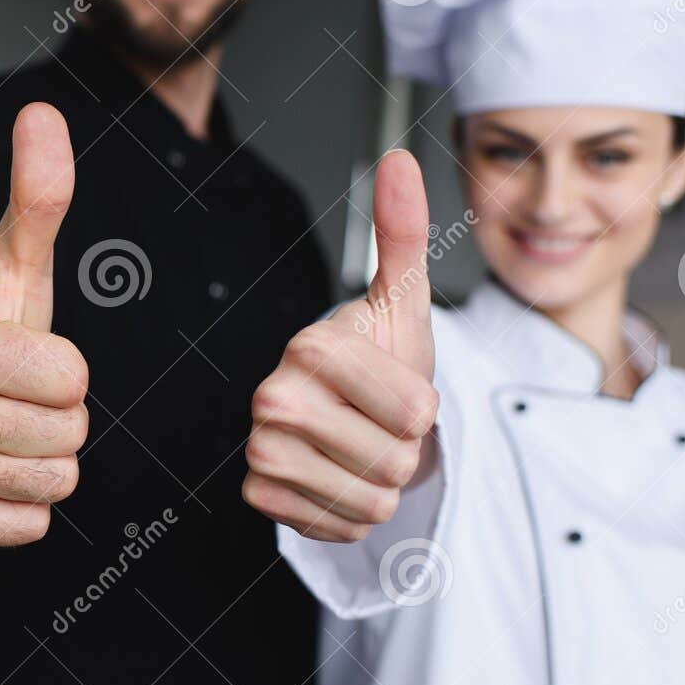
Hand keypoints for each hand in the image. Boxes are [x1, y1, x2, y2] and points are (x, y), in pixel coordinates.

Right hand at [0, 102, 89, 546]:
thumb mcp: (16, 270)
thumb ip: (37, 198)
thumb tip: (43, 112)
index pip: (75, 378)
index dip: (65, 370)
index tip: (22, 360)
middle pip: (72, 433)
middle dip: (59, 418)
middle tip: (14, 402)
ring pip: (58, 481)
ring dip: (46, 461)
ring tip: (4, 435)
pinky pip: (33, 526)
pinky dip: (22, 506)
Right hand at [243, 150, 439, 542]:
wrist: (337, 415)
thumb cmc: (377, 360)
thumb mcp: (403, 301)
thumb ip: (403, 233)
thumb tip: (397, 158)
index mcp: (312, 347)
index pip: (416, 411)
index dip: (425, 410)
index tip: (397, 391)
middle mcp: (273, 397)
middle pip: (394, 460)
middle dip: (404, 451)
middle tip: (378, 424)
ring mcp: (261, 449)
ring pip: (371, 500)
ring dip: (381, 486)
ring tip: (360, 450)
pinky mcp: (258, 494)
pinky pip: (339, 526)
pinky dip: (349, 513)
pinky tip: (335, 480)